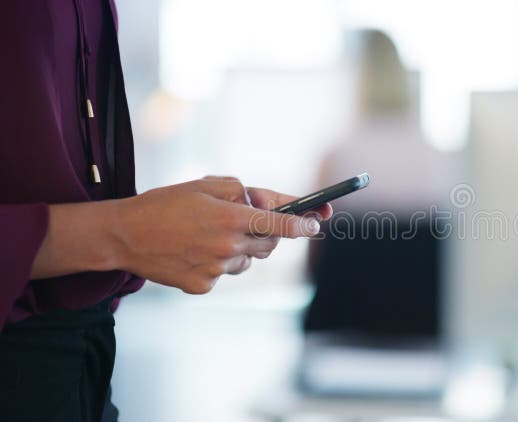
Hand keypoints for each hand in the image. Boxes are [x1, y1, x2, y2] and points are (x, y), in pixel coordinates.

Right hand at [111, 177, 325, 293]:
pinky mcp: (203, 287)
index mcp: (231, 219)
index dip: (304, 225)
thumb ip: (240, 192)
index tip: (317, 223)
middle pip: (269, 244)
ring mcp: (216, 270)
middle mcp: (228, 247)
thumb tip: (266, 206)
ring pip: (246, 260)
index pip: (281, 225)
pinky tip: (194, 250)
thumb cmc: (165, 204)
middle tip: (251, 221)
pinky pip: (225, 273)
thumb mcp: (204, 185)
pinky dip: (218, 262)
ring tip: (208, 235)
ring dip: (240, 248)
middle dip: (268, 233)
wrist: (124, 236)